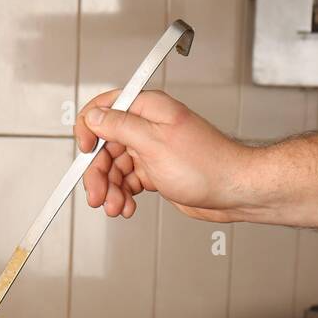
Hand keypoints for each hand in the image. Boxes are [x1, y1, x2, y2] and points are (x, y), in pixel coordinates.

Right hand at [74, 89, 255, 221]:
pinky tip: (128, 206)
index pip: (105, 109)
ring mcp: (152, 150)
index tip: (83, 151)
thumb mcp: (155, 143)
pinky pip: (129, 181)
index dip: (89, 130)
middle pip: (105, 145)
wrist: (234, 191)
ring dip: (111, 189)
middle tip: (97, 196)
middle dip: (98, 173)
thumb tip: (95, 117)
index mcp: (148, 109)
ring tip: (117, 207)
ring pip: (115, 167)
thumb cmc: (207, 165)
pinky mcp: (156, 171)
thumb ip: (120, 126)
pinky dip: (124, 195)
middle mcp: (148, 127)